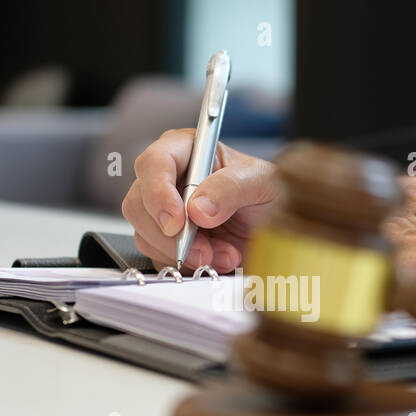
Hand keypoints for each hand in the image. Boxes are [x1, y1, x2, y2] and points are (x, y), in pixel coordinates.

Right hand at [121, 130, 279, 271]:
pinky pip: (159, 257)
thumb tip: (197, 209)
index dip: (158, 193)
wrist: (277, 225)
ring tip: (223, 253)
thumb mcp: (261, 182)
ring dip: (183, 253)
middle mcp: (169, 179)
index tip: (177, 221)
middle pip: (139, 204)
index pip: (154, 163)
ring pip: (145, 235)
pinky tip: (217, 259)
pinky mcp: (168, 240)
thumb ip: (230, 188)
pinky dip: (188, 265)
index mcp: (186, 150)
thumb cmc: (269, 191)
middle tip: (204, 249)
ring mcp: (165, 212)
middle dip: (170, 235)